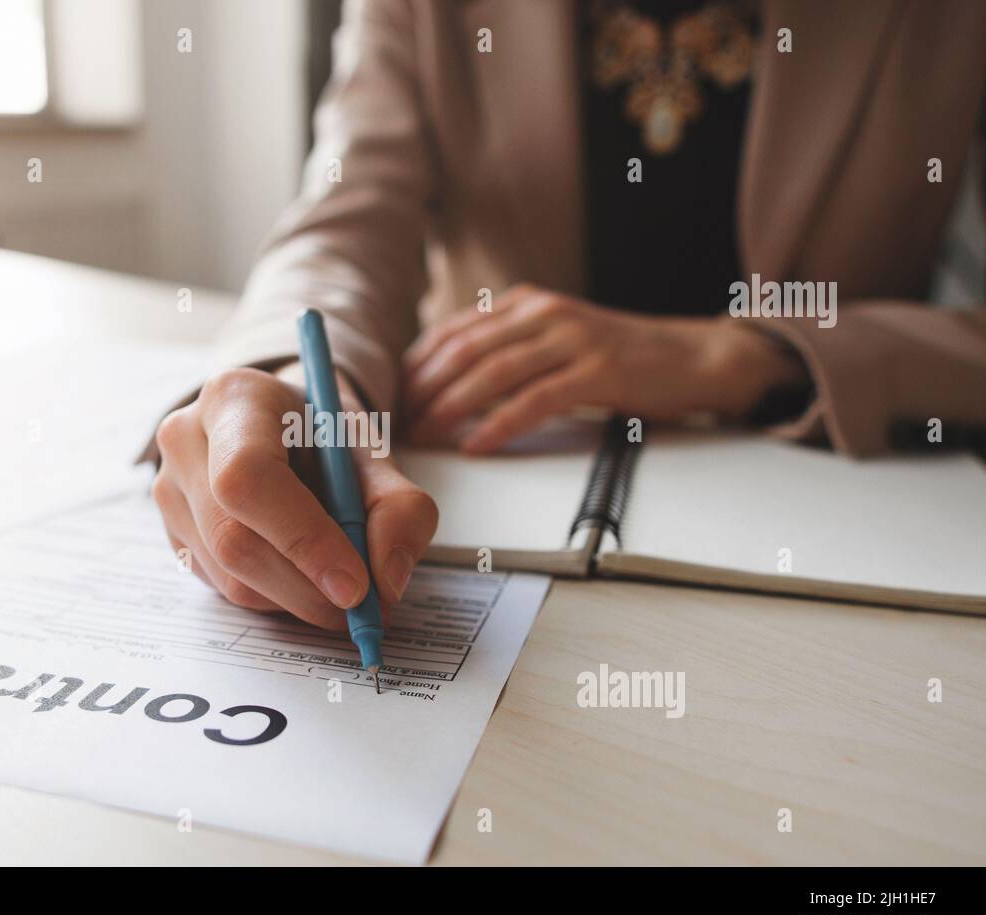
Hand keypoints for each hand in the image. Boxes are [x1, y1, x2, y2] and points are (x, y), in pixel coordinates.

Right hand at [152, 365, 437, 629]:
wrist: (286, 427)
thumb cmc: (326, 436)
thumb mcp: (376, 456)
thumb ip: (400, 510)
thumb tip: (386, 581)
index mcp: (233, 398)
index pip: (248, 477)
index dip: (302, 539)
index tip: (356, 585)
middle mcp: (185, 440)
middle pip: (233, 539)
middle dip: (308, 587)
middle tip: (366, 608)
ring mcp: (169, 490)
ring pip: (230, 577)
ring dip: (298, 600)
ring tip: (342, 585)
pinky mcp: (172, 535)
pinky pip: (223, 591)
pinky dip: (276, 599)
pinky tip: (303, 574)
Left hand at [403, 284, 807, 452]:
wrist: (690, 357)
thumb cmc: (615, 359)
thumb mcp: (551, 343)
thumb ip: (504, 354)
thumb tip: (443, 388)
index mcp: (523, 304)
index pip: (450, 332)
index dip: (414, 368)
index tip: (389, 400)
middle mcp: (543, 313)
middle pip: (463, 350)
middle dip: (422, 390)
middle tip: (396, 424)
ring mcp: (572, 339)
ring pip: (493, 372)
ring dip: (450, 407)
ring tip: (424, 435)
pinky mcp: (598, 370)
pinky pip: (536, 399)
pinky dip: (500, 424)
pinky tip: (476, 444)